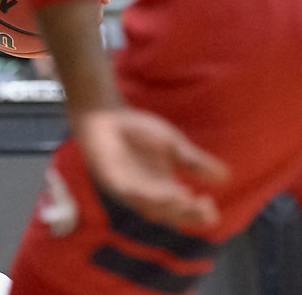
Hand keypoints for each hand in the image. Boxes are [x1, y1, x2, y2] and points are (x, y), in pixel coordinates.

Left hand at [73, 107, 228, 228]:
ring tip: (185, 200)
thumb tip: (224, 177)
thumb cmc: (137, 130)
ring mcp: (127, 188)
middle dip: (186, 213)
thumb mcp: (171, 144)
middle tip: (201, 205)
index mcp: (163, 187)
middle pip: (168, 214)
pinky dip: (144, 195)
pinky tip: (159, 192)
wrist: (105, 115)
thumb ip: (193, 160)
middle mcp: (146, 193)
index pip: (183, 210)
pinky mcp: (110, 179)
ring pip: (148, 207)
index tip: (212, 207)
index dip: (197, 214)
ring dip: (167, 205)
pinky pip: (127, 192)